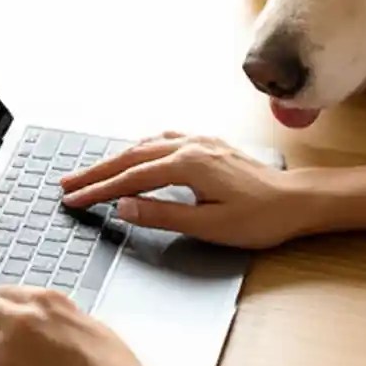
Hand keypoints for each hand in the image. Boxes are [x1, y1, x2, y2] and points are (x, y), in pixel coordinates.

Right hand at [60, 132, 301, 248]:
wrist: (297, 200)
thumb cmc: (260, 217)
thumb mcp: (209, 225)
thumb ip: (162, 214)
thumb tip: (124, 206)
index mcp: (188, 164)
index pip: (130, 178)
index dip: (98, 190)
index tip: (73, 200)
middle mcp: (191, 145)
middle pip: (131, 156)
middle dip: (96, 171)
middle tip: (67, 184)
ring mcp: (200, 141)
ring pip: (145, 144)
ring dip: (115, 158)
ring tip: (91, 172)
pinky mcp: (209, 144)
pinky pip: (163, 140)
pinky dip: (140, 148)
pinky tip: (134, 153)